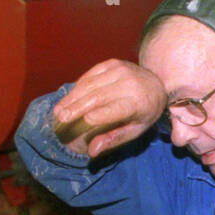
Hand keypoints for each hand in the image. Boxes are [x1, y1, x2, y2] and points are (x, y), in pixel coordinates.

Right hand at [51, 59, 167, 158]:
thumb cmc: (143, 113)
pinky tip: (68, 98)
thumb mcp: (134, 130)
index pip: (117, 109)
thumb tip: (92, 151)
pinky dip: (78, 86)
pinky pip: (91, 75)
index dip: (101, 115)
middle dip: (77, 107)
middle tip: (60, 119)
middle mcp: (130, 83)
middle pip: (99, 96)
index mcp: (139, 102)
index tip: (84, 121)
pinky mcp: (112, 63)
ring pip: (91, 84)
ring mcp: (120, 70)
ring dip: (72, 97)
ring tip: (58, 110)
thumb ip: (113, 139)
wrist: (156, 85)